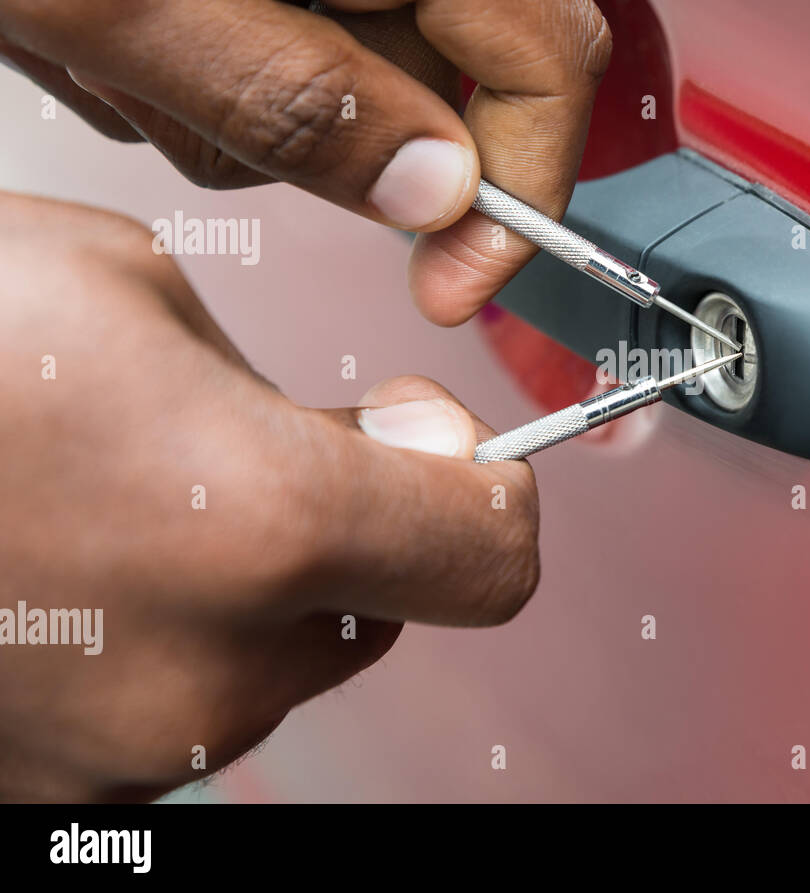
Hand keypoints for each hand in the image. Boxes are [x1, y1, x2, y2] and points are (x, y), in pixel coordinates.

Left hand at [0, 0, 610, 322]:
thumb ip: (290, 99)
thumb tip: (433, 194)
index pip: (544, 55)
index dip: (522, 189)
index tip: (454, 284)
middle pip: (434, 82)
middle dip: (321, 140)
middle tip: (178, 104)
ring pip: (342, 86)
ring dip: (230, 109)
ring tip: (106, 41)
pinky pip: (274, 56)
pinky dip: (193, 72)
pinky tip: (108, 22)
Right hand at [0, 192, 538, 799]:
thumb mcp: (130, 291)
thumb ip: (291, 397)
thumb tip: (376, 451)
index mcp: (269, 525)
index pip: (492, 556)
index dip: (486, 491)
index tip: (442, 448)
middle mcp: (212, 671)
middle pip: (385, 611)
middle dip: (353, 528)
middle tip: (248, 445)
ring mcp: (122, 753)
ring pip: (278, 664)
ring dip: (248, 587)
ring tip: (116, 501)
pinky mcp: (45, 791)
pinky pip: (173, 705)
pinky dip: (161, 641)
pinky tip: (68, 569)